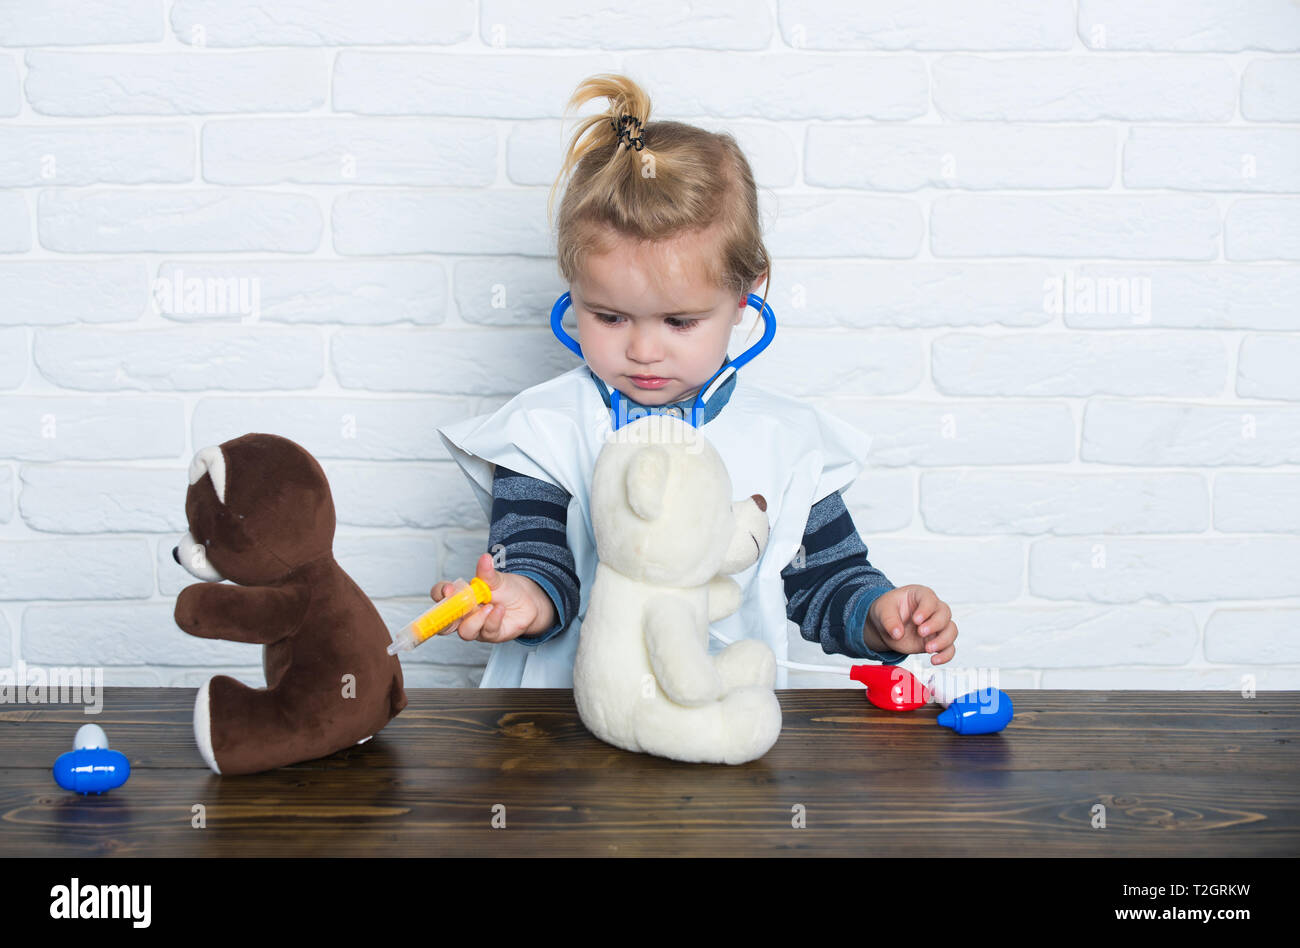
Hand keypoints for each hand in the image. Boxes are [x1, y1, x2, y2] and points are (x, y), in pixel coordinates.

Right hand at [430, 553, 554, 642]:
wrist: (528, 602)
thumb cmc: (507, 590)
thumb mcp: (496, 579)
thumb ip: (487, 573)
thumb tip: (485, 558)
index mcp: (460, 596)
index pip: (440, 595)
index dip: (440, 593)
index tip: (448, 589)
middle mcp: (464, 614)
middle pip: (444, 623)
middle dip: (446, 619)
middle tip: (457, 607)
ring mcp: (476, 626)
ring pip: (465, 631)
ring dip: (476, 619)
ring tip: (489, 606)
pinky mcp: (489, 635)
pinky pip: (487, 631)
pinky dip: (492, 620)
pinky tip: (500, 610)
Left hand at [866, 585, 956, 664]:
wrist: (885, 627)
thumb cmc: (887, 611)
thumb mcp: (883, 610)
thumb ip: (889, 620)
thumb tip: (897, 633)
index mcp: (920, 595)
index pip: (930, 599)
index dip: (926, 609)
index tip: (916, 620)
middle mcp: (933, 609)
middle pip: (945, 613)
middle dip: (935, 625)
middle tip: (920, 632)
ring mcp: (936, 626)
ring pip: (951, 630)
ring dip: (943, 641)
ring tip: (927, 649)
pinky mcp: (936, 641)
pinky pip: (949, 648)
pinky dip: (945, 655)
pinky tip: (934, 660)